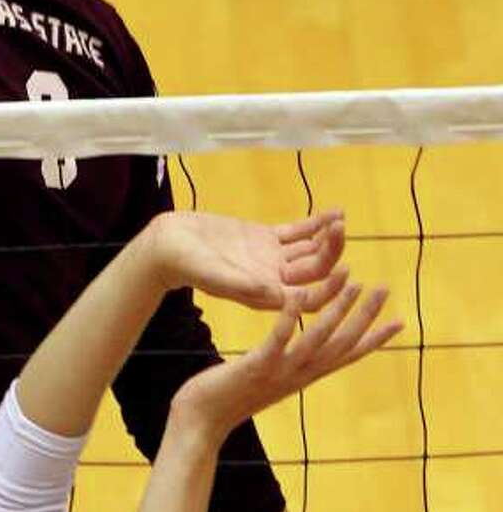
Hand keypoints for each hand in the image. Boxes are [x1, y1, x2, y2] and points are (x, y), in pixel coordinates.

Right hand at [150, 208, 346, 310]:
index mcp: (266, 295)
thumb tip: (279, 294)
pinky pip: (298, 232)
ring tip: (339, 220)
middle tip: (339, 231)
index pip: (308, 299)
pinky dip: (316, 223)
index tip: (344, 269)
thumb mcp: (215, 275)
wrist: (167, 245)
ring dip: (327, 237)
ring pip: (310, 250)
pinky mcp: (265, 238)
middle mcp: (274, 278)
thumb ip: (245, 284)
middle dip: (331, 252)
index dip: (330, 288)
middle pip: (314, 271)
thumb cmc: (186, 264)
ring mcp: (271, 257)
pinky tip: (334, 212)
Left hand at [166, 279, 402, 445]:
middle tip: (385, 287)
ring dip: (337, 310)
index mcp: (304, 375)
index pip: (348, 356)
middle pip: (342, 344)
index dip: (375, 339)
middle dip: (365, 315)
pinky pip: (278, 340)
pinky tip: (298, 298)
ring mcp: (280, 372)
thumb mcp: (269, 378)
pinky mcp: (257, 367)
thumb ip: (287, 365)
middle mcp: (299, 375)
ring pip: (318, 339)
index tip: (400, 322)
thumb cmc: (230, 397)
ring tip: (353, 281)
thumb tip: (299, 354)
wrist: (202, 423)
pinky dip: (289, 319)